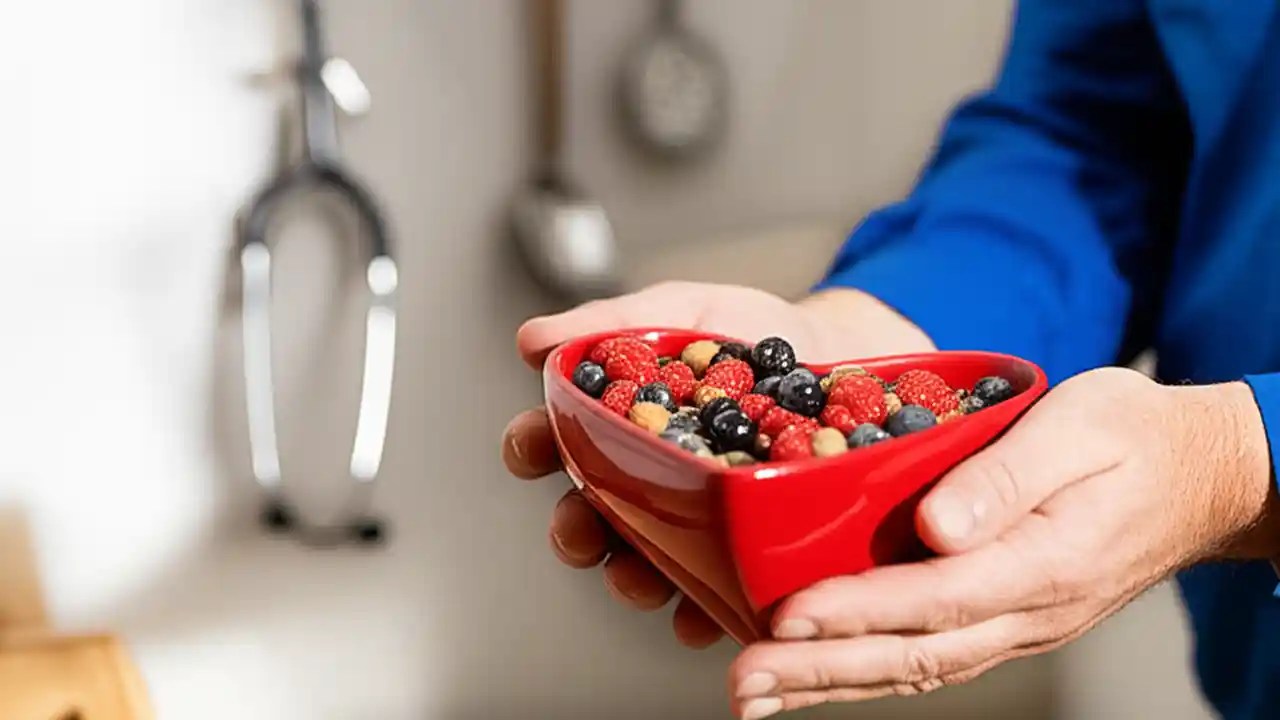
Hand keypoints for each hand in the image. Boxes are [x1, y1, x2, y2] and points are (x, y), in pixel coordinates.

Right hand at [501, 281, 933, 647]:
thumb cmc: (753, 332)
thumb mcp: (685, 310)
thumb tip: (531, 339)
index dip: (531, 446)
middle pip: (588, 517)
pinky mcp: (744, 554)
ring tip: (638, 578)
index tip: (528, 446)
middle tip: (577, 529)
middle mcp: (643, 483)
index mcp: (615, 426)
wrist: (849, 354)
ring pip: (643, 565)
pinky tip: (703, 614)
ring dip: (630, 578)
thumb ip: (612, 323)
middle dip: (574, 530)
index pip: (554, 442)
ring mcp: (692, 523)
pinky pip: (716, 597)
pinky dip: (704, 613)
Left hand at [730, 367, 1278, 718]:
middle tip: (744, 683)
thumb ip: (1006, 476)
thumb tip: (935, 526)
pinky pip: (930, 659)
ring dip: (832, 686)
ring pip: (915, 670)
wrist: (1200, 477)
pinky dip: (868, 674)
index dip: (858, 611)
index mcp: (1045, 561)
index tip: (787, 618)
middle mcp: (1028, 610)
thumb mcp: (1081, 426)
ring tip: (757, 695)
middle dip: (821, 670)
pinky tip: (818, 678)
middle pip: (912, 654)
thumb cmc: (1133, 436)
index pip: (937, 597)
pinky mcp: (1007, 620)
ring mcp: (1019, 625)